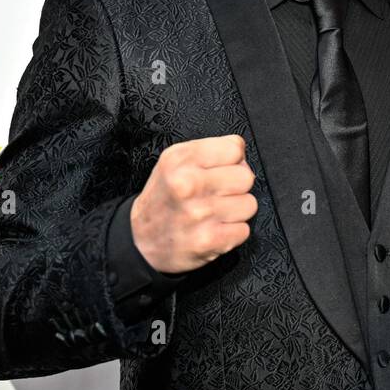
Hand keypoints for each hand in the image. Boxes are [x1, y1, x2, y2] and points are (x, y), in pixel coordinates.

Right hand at [130, 135, 257, 273]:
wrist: (140, 240)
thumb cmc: (163, 198)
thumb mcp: (174, 162)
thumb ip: (208, 152)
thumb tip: (242, 155)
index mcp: (181, 160)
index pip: (235, 148)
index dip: (232, 160)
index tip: (219, 171)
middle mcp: (189, 184)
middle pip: (246, 177)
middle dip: (236, 187)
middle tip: (217, 195)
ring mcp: (200, 213)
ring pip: (249, 204)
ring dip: (236, 211)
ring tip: (215, 213)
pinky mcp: (209, 240)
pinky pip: (244, 230)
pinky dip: (232, 233)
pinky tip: (214, 230)